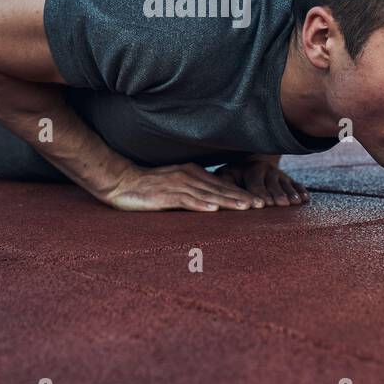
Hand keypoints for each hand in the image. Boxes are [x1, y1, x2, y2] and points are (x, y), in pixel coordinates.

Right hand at [100, 162, 265, 212]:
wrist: (120, 181)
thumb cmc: (147, 186)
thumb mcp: (174, 185)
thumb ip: (192, 190)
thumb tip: (211, 200)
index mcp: (191, 172)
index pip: (221, 184)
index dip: (241, 192)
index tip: (259, 200)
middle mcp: (188, 176)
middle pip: (220, 188)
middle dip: (242, 197)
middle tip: (263, 205)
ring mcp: (177, 185)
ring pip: (208, 194)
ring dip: (228, 202)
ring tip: (246, 208)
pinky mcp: (165, 195)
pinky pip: (186, 201)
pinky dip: (201, 205)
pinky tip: (214, 210)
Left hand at [214, 157, 309, 206]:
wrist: (251, 160)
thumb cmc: (233, 175)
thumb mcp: (225, 176)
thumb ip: (223, 185)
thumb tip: (214, 198)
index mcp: (248, 169)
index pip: (254, 183)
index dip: (258, 193)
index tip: (262, 204)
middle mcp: (265, 169)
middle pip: (272, 184)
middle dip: (276, 194)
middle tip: (279, 204)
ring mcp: (278, 173)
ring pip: (285, 184)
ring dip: (290, 193)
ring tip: (295, 203)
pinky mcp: (288, 178)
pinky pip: (296, 184)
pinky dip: (301, 191)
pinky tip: (306, 199)